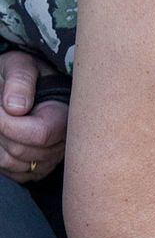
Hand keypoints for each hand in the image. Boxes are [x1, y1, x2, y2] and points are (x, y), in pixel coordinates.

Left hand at [0, 51, 68, 182]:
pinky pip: (10, 172)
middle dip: (0, 130)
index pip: (39, 134)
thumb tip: (15, 107)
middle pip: (21, 150)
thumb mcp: (21, 65)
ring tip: (1, 120)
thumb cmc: (25, 74)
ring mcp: (49, 160)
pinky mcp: (35, 170)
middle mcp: (62, 143)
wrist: (29, 88)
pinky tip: (3, 136)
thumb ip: (20, 80)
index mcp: (64, 116)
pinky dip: (0, 154)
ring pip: (11, 163)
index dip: (9, 124)